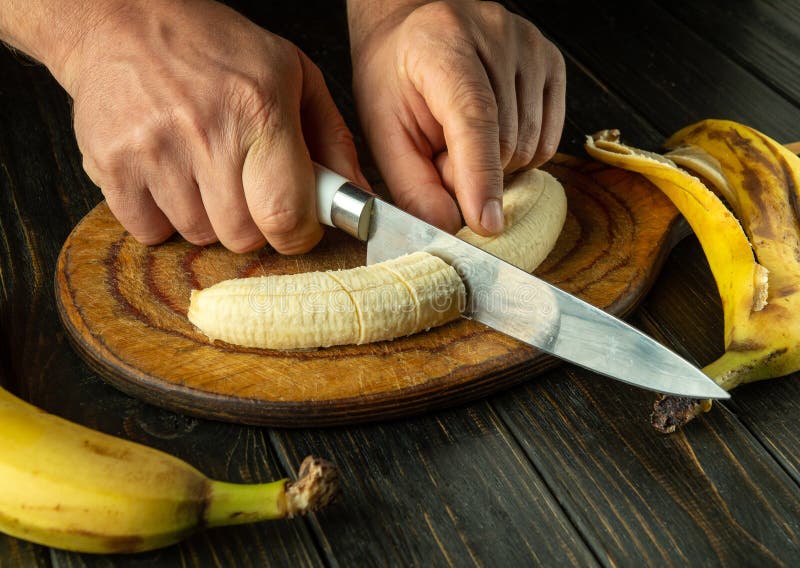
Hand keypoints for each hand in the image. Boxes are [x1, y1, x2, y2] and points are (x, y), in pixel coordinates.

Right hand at [59, 0, 366, 252]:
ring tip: (202, 169)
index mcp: (260, 110)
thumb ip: (334, 141)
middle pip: (242, 237)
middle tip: (245, 187)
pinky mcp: (112, 165)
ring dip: (208, 218)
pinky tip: (168, 175)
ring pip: (198, 236)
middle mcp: (206, 132)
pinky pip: (150, 232)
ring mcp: (154, 151)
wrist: (125, 21)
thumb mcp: (294, 76)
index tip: (296, 225)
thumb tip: (362, 199)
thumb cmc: (218, 50)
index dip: (297, 234)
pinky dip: (163, 217)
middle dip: (253, 224)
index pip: (285, 215)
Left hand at [348, 0, 565, 234]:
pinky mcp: (552, 63)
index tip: (485, 224)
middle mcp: (496, 34)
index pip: (475, 118)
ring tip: (463, 142)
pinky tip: (492, 139)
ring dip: (498, 167)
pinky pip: (549, 141)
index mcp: (443, 43)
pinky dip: (521, 156)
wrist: (414, 32)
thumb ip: (413, 183)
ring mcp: (531, 46)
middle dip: (475, 174)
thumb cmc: (395, 79)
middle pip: (506, 142)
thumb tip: (447, 229)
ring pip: (531, 147)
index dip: (481, 177)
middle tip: (442, 158)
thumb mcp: (385, 131)